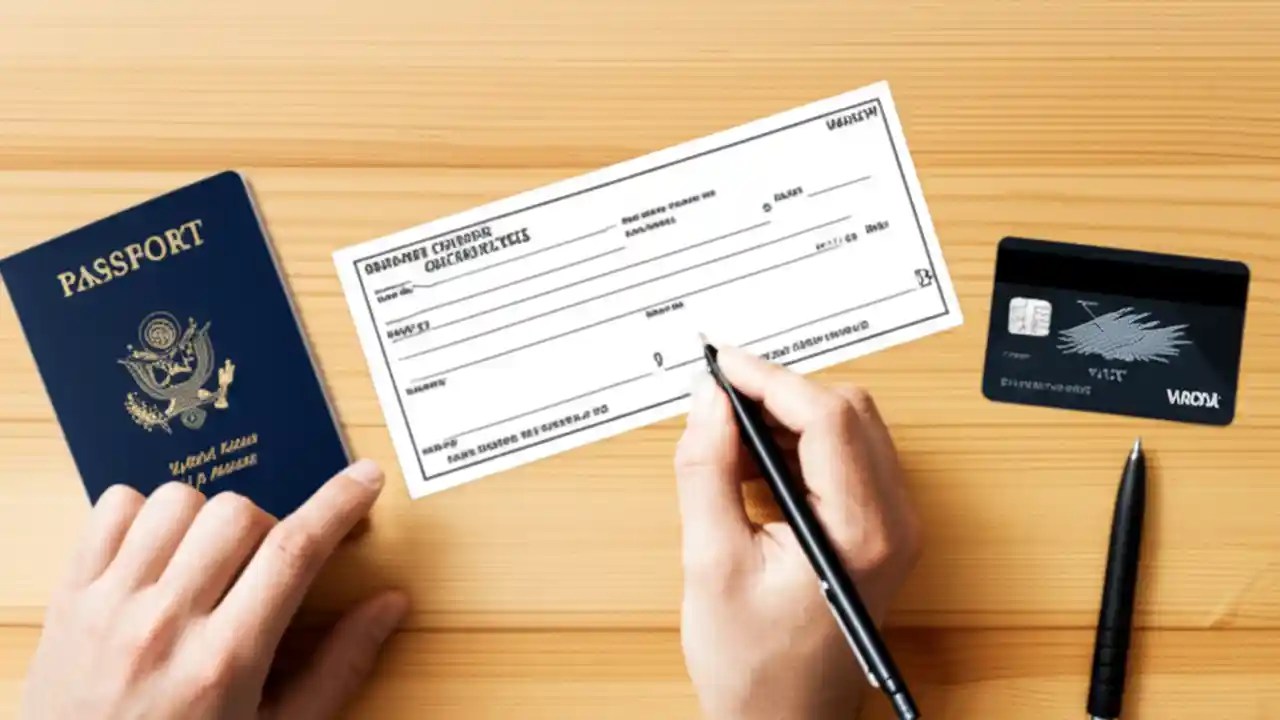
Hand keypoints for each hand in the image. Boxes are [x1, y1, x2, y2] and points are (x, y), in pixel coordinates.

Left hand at [22, 460, 407, 719]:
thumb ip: (339, 666)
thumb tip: (391, 604)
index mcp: (224, 663)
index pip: (293, 553)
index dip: (338, 504)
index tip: (365, 479)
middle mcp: (163, 626)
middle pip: (238, 514)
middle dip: (268, 526)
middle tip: (264, 567)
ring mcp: (109, 606)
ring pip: (176, 500)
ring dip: (207, 518)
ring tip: (208, 561)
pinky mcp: (70, 595)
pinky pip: (114, 507)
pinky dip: (145, 514)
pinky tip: (160, 554)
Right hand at [675, 346, 920, 719]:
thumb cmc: (755, 666)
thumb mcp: (710, 562)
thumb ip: (707, 470)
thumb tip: (709, 400)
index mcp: (861, 532)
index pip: (826, 416)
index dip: (767, 378)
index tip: (721, 364)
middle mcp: (893, 523)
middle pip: (844, 411)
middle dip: (776, 395)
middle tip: (717, 404)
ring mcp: (891, 526)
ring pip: (845, 427)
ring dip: (784, 419)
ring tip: (725, 446)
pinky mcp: (876, 529)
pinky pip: (842, 457)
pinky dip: (795, 445)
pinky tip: (750, 467)